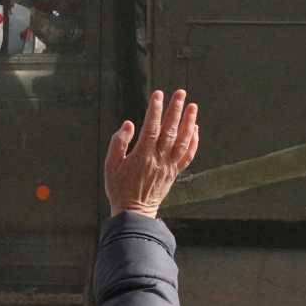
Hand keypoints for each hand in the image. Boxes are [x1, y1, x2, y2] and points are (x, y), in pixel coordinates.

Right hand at [104, 89, 198, 218]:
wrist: (134, 212)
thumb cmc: (119, 188)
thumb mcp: (110, 165)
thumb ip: (118, 143)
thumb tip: (128, 124)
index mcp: (142, 155)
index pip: (151, 127)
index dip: (155, 109)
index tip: (157, 94)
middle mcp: (158, 159)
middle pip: (170, 130)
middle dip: (176, 109)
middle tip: (180, 93)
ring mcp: (168, 166)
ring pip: (183, 141)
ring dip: (189, 122)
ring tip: (193, 107)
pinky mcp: (174, 173)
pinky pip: (187, 156)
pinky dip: (193, 142)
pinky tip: (195, 129)